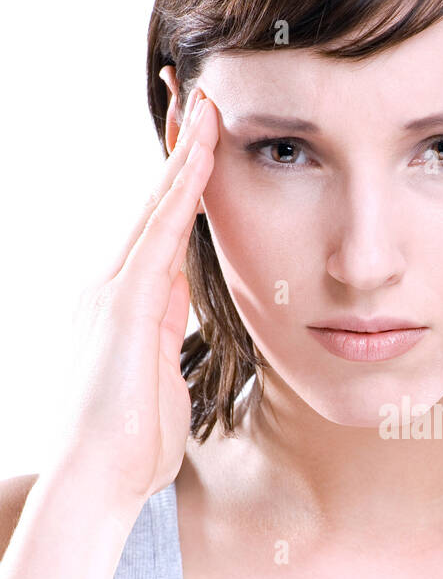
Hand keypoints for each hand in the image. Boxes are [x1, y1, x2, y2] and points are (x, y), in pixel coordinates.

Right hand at [46, 88, 216, 514]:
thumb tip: (174, 311)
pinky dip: (182, 191)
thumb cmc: (131, 442)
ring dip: (185, 157)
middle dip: (180, 153)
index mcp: (125, 305)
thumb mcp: (159, 379)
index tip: (204, 147)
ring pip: (156, 209)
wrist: (98, 478)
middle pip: (154, 206)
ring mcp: (112, 291)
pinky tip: (202, 156)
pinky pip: (160, 234)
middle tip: (203, 101)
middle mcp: (111, 286)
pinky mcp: (121, 304)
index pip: (159, 232)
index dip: (182, 187)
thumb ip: (164, 337)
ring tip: (209, 108)